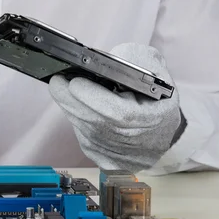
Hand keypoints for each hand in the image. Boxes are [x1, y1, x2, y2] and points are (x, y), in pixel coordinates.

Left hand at [48, 42, 184, 172]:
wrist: (160, 133)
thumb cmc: (157, 98)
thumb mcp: (157, 71)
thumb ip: (135, 61)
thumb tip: (103, 59)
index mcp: (152, 119)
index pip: (117, 112)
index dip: (93, 97)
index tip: (75, 82)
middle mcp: (134, 141)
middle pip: (93, 121)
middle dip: (70, 99)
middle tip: (57, 81)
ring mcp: (118, 154)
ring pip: (83, 129)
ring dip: (69, 107)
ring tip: (62, 88)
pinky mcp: (103, 160)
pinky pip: (82, 136)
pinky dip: (75, 119)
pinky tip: (74, 106)